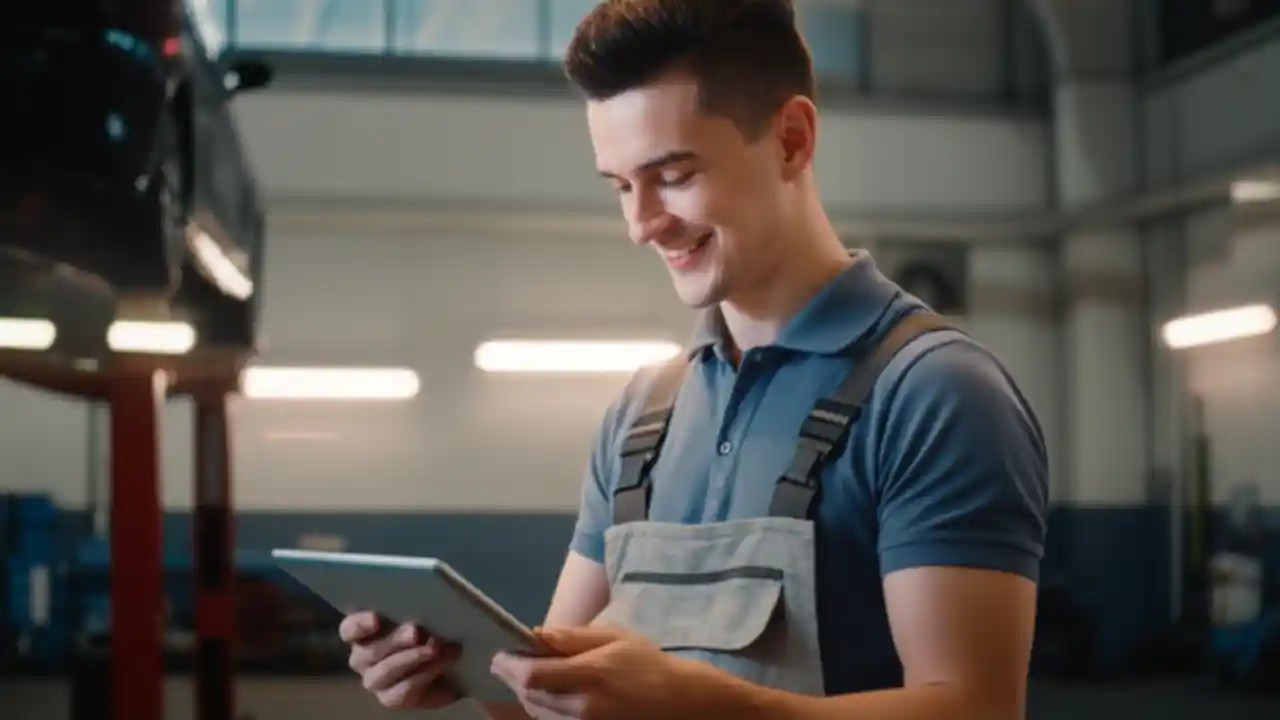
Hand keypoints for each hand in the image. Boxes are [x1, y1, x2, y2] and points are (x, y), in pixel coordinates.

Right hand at [339, 611, 461, 709]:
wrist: (448, 663)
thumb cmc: (428, 628)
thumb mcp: (422, 614)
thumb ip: (415, 610)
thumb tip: (422, 602)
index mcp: (362, 631)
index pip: (350, 629)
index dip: (360, 625)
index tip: (376, 619)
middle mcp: (362, 657)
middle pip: (368, 652)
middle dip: (394, 641)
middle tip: (415, 632)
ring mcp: (375, 680)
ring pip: (385, 672)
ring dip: (411, 658)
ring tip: (435, 648)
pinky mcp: (392, 697)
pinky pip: (402, 691)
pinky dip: (424, 675)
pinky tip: (442, 663)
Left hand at [489, 625, 719, 719]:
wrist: (679, 703)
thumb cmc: (646, 663)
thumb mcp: (614, 637)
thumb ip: (572, 637)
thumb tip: (534, 634)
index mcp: (591, 676)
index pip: (532, 676)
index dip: (509, 666)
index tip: (500, 654)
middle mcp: (583, 708)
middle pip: (529, 697)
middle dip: (514, 678)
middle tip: (508, 661)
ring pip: (537, 713)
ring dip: (526, 693)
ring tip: (528, 674)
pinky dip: (542, 707)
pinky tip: (547, 692)